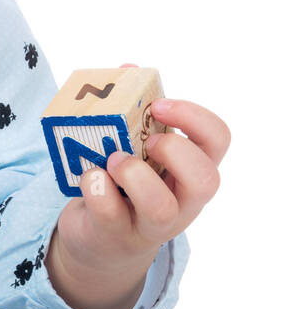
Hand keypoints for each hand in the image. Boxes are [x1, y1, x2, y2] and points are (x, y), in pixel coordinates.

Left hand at [47, 62, 229, 308]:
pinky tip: (89, 177)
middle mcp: (181, 200)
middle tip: (146, 142)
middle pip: (207, 179)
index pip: (218, 139)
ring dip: (132, 173)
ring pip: (161, 206)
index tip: (158, 105)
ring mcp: (151, 223)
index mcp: (190, 168)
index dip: (194, 118)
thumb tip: (128, 67)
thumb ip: (134, 109)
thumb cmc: (124, 183)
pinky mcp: (115, 234)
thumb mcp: (135, 147)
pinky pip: (110, 214)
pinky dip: (96, 188)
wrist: (101, 240)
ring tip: (112, 160)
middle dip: (174, 151)